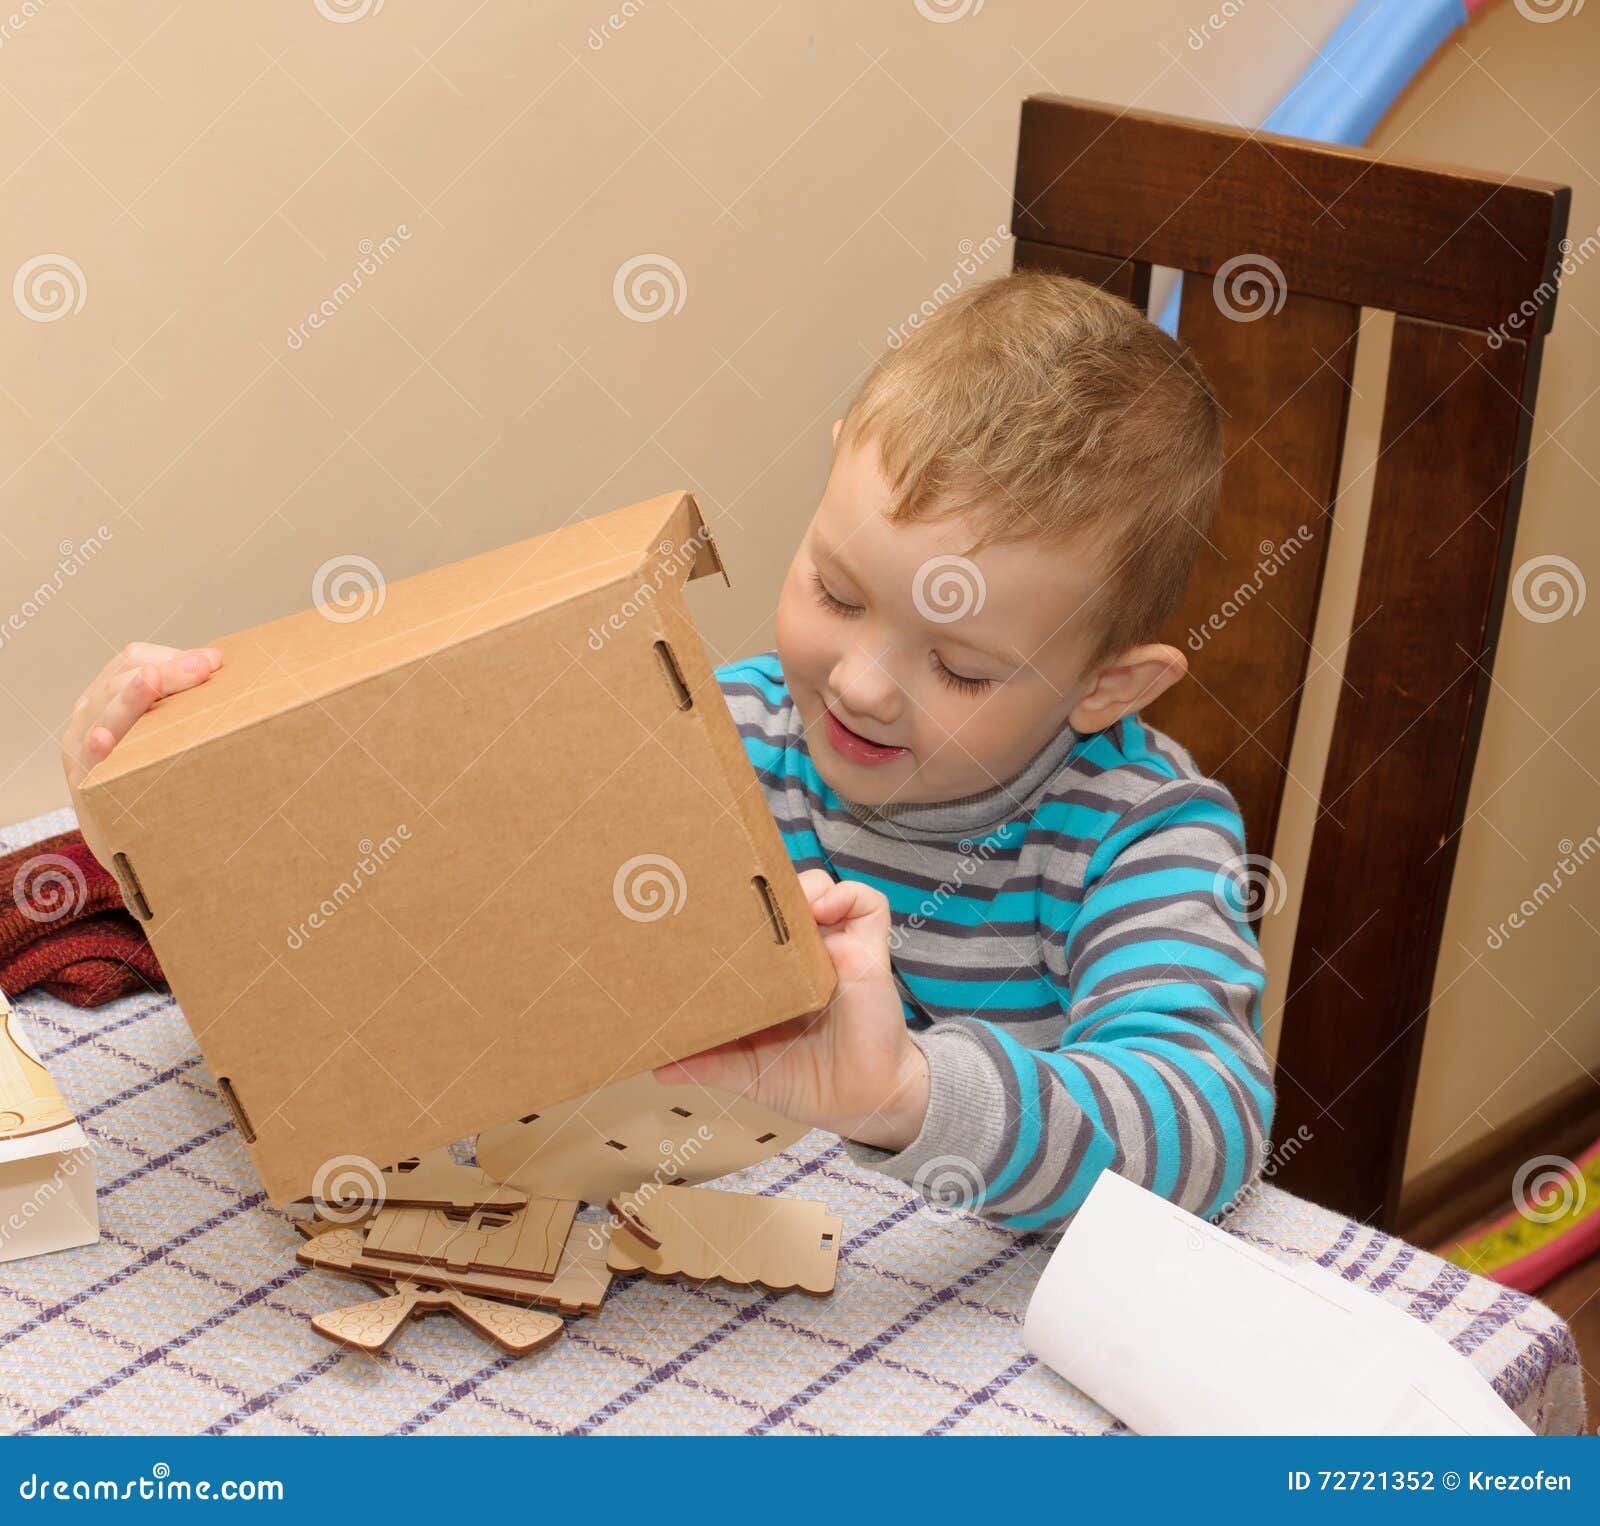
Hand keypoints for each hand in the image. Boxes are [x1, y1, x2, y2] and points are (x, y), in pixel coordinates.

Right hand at [60, 643, 221, 863]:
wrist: (117, 836)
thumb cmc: (145, 774)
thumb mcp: (151, 731)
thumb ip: (173, 703)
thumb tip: (219, 669)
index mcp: (104, 699)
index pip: (129, 661)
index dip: (170, 656)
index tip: (213, 661)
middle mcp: (87, 719)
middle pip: (122, 681)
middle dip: (167, 672)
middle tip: (205, 668)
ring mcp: (81, 752)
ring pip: (103, 714)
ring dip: (131, 697)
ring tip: (152, 679)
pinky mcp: (85, 786)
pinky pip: (90, 764)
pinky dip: (98, 749)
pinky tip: (105, 740)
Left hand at [654, 868, 930, 1151]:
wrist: (860, 1104)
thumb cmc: (804, 1078)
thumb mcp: (744, 1069)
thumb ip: (706, 1062)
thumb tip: (656, 1066)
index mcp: (770, 970)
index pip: (747, 919)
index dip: (728, 904)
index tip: (698, 901)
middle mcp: (801, 950)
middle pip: (779, 892)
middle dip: (756, 882)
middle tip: (729, 890)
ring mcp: (836, 946)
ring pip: (819, 887)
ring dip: (797, 884)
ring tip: (776, 902)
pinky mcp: (868, 951)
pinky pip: (866, 903)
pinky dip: (845, 895)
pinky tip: (821, 910)